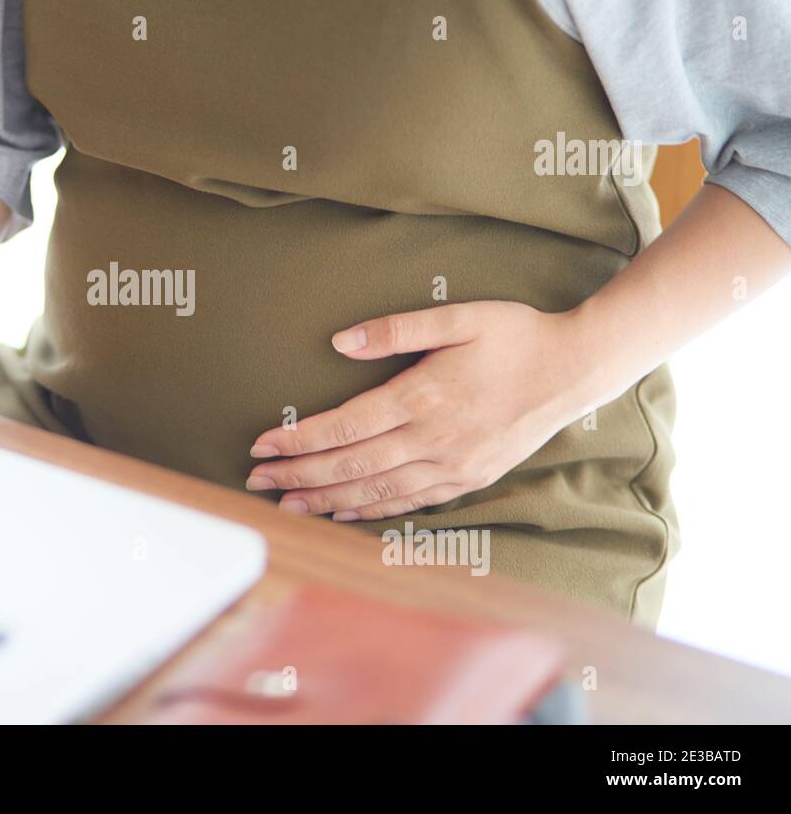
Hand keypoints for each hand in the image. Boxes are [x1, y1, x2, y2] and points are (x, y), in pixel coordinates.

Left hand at [247, 302, 599, 520]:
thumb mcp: (458, 317)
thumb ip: (396, 328)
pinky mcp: (468, 478)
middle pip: (350, 465)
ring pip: (375, 491)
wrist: (575, 369)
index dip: (297, 439)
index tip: (260, 444)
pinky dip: (371, 510)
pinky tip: (343, 513)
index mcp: (423, 396)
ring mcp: (451, 465)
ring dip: (326, 499)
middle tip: (255, 481)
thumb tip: (340, 341)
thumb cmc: (515, 335)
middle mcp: (433, 439)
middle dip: (297, 475)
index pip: (344, 426)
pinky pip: (409, 502)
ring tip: (286, 505)